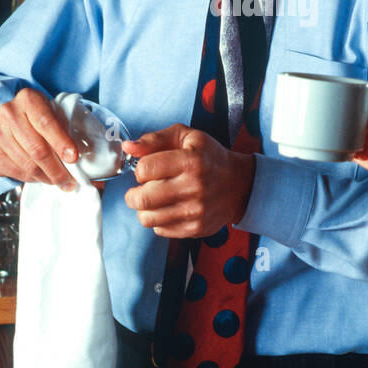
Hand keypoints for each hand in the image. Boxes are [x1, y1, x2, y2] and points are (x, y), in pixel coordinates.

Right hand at [0, 87, 78, 190]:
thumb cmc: (39, 118)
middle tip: (69, 181)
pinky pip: (15, 172)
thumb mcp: (53, 114)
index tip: (73, 158)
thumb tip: (76, 159)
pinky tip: (40, 176)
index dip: (61, 142)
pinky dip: (31, 179)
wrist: (11, 120)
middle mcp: (9, 113)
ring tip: (57, 180)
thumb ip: (64, 129)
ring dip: (45, 177)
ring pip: (26, 164)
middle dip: (56, 169)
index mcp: (28, 98)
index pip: (46, 122)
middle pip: (36, 148)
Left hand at [123, 125, 255, 238]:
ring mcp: (196, 211)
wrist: (239, 184)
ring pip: (147, 218)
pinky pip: (160, 230)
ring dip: (144, 209)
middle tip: (140, 189)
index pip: (144, 169)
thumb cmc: (208, 157)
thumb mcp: (186, 137)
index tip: (147, 169)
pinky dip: (158, 220)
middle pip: (142, 198)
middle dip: (133, 194)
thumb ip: (154, 140)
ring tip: (154, 200)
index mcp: (191, 160)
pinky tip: (169, 209)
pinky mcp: (196, 228)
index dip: (140, 169)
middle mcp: (194, 187)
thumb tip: (128, 147)